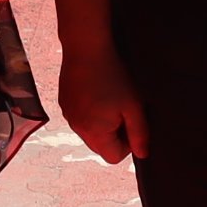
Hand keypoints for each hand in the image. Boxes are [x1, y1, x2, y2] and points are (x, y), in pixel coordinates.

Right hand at [56, 29, 147, 162]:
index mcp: (95, 133)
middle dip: (114, 134)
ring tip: (109, 98)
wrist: (86, 48)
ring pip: (89, 132)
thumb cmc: (113, 77)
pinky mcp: (63, 104)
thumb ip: (140, 134)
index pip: (113, 157)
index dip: (127, 144)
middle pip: (100, 147)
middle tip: (122, 110)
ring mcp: (68, 116)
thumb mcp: (134, 106)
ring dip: (101, 123)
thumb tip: (142, 155)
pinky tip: (96, 91)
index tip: (131, 121)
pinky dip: (90, 112)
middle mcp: (77, 129)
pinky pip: (80, 118)